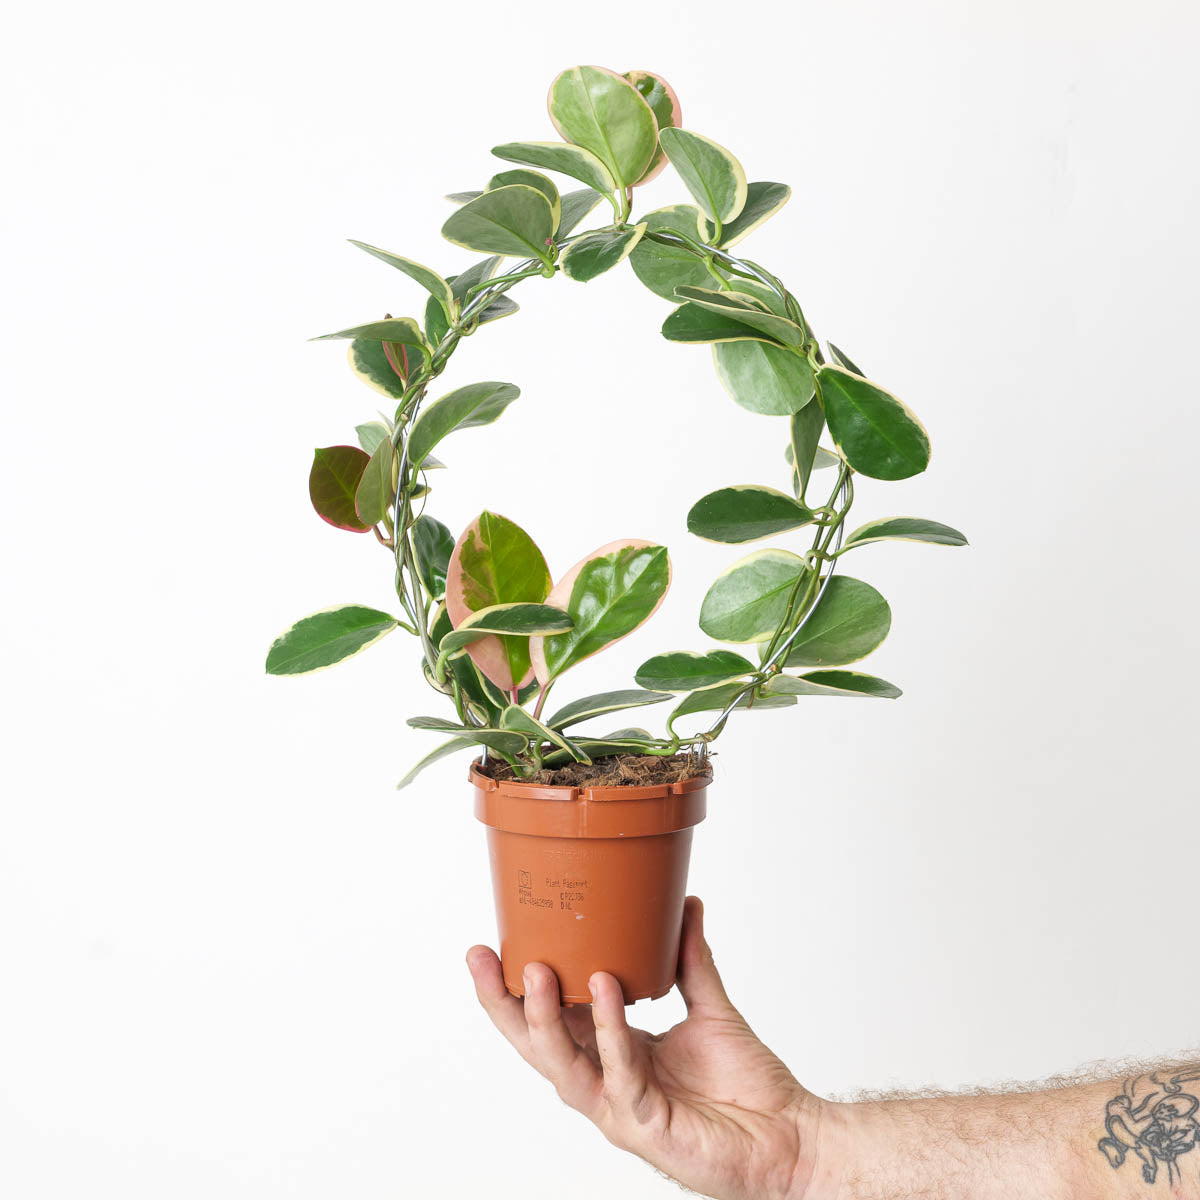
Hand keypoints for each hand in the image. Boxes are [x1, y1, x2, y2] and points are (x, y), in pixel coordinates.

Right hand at [466, 896, 832, 1199]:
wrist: (794, 1137)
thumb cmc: (748, 1086)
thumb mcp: (710, 1006)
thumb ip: (690, 958)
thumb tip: (684, 902)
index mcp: (613, 1053)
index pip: (553, 1018)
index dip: (519, 986)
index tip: (496, 942)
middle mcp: (607, 1081)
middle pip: (538, 1044)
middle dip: (504, 1003)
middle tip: (483, 957)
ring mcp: (621, 1107)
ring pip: (564, 1064)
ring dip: (544, 1016)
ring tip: (538, 968)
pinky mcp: (646, 1124)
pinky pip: (619, 1072)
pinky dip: (609, 1029)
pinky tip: (604, 989)